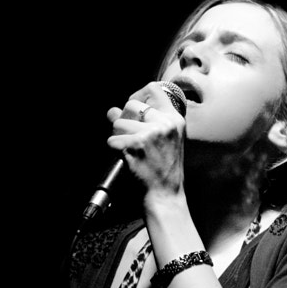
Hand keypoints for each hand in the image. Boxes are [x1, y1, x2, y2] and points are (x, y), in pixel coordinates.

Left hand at [106, 81, 185, 199]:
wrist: (165, 198)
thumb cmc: (164, 172)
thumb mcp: (166, 142)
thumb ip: (145, 123)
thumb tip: (113, 110)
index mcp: (175, 120)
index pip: (153, 89)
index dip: (138, 95)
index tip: (133, 108)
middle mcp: (164, 124)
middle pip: (131, 105)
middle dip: (123, 119)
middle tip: (128, 137)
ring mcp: (150, 134)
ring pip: (118, 122)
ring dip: (117, 136)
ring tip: (129, 152)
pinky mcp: (135, 146)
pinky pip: (112, 140)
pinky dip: (114, 150)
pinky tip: (125, 160)